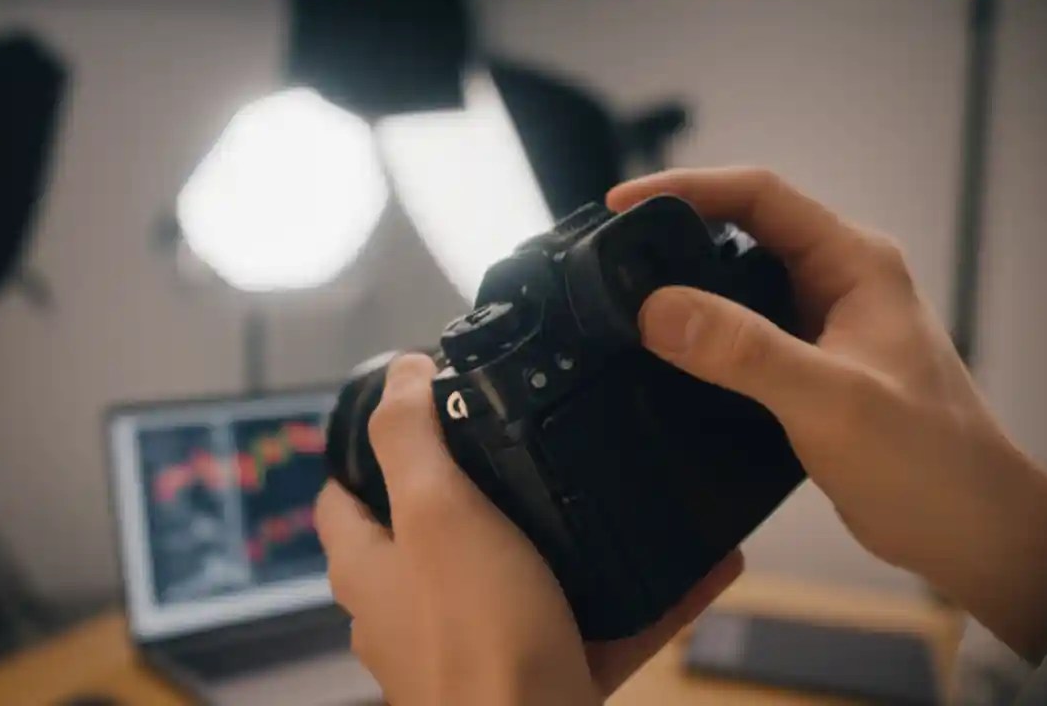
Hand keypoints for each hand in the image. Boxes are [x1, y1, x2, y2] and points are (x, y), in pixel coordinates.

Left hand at [316, 354, 740, 703]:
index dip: (368, 446)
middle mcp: (411, 613)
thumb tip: (396, 371)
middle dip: (482, 485)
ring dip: (572, 540)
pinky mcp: (540, 678)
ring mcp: (477, 649)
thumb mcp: (435, 514)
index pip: (344, 495)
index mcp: (371, 568)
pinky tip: (702, 563)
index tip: (426, 405)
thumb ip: (409, 439)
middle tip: (536, 434)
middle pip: (435, 534)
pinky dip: (641, 598)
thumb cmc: (474, 633)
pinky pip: (597, 626)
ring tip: (617, 486)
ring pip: (525, 579)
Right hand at [609, 167, 1046, 661]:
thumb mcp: (830, 399)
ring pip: (735, 284)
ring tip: (625, 297)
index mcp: (853, 262)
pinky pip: (738, 334)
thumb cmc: (929, 460)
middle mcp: (835, 282)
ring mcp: (820, 325)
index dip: (685, 188)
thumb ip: (744, 351)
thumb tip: (658, 309)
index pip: (758, 195)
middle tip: (612, 250)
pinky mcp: (805, 367)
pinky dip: (697, 337)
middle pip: (740, 230)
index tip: (621, 205)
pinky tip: (664, 356)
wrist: (965, 529)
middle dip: (673, 233)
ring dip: (683, 288)